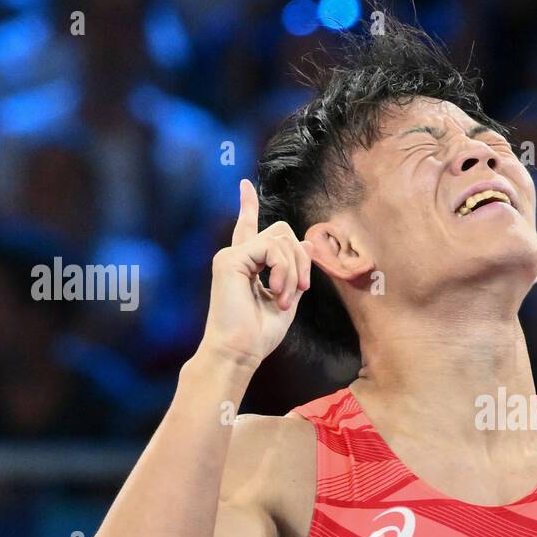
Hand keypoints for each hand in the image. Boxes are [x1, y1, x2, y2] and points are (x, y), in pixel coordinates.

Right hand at [200, 179, 313, 368]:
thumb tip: (306, 243)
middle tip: (300, 288)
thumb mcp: (287, 299)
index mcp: (247, 265)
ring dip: (293, 270)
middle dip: (301, 258)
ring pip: (280, 238)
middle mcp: (236, 256)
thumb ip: (295, 271)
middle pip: (281, 231)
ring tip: (285, 298)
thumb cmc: (259, 334)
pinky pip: (271, 248)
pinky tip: (277, 292)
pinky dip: (283, 270)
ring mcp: (231, 255)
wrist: (240, 352)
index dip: (247, 205)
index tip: (245, 185)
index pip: (249, 228)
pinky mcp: (230, 259)